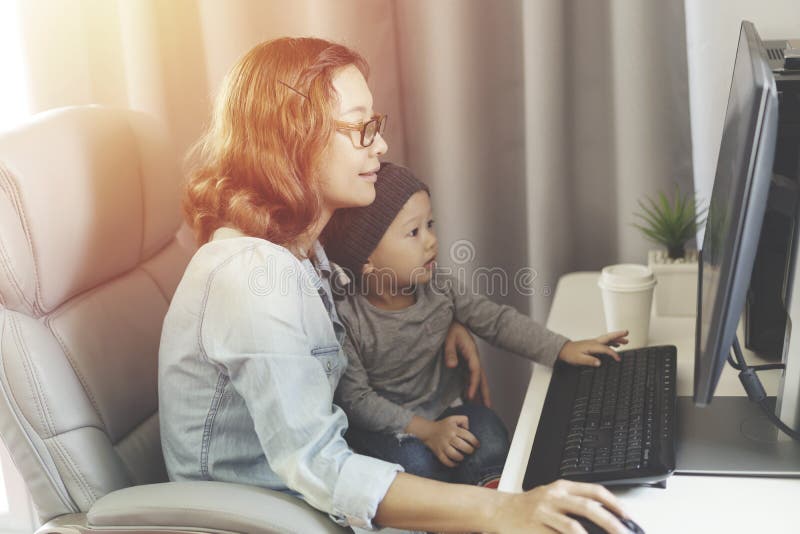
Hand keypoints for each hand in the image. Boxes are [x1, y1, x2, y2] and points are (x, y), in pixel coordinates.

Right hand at [415, 415, 479, 467]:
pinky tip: (456, 464)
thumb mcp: (453, 418)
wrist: (428, 430)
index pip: (467, 436)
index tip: (477, 445)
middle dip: (469, 450)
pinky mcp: (438, 452)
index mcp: (453, 429)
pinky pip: (445, 460)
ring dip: (460, 457)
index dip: (474, 441)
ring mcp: (443, 445)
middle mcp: (448, 437)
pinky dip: (451, 464)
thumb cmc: (443, 425)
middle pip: (461, 445)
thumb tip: (469, 429)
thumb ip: (463, 420)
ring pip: (453, 454)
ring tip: (463, 457)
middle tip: (471, 451)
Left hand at [444, 321, 491, 406]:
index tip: (471, 396)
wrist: (452, 320)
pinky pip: (469, 378)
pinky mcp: (465, 362)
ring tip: (481, 408)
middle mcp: (473, 358)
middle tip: (488, 408)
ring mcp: (470, 361)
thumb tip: (452, 365)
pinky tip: (468, 397)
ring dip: (479, 393)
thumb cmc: (451, 327)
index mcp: (471, 352)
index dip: (474, 385)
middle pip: (481, 378)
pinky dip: (470, 388)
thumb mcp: (449, 338)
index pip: (475, 371)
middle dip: (485, 393)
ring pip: (477, 380)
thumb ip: (450, 352)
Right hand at [495, 479, 628, 533]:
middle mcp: (554, 497)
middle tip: (624, 533)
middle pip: (587, 507)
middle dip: (610, 522)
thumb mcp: (553, 497)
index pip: (593, 491)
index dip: (614, 503)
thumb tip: (605, 519)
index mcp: (562, 487)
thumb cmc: (530, 506)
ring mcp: (544, 513)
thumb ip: (575, 504)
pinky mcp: (535, 528)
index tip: (627, 516)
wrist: (500, 510)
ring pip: (573, 526)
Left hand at [558, 330, 628, 366]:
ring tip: (626, 340)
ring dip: (617, 338)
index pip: (606, 349)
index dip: (613, 354)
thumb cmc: (570, 354)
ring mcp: (593, 342)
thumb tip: (599, 363)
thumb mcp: (578, 359)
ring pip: (607, 339)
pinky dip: (612, 342)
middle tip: (627, 333)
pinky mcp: (592, 344)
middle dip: (618, 335)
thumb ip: (589, 361)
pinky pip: (605, 341)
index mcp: (592, 346)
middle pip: (608, 337)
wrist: (563, 350)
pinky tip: (615, 344)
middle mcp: (594, 342)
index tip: (618, 359)